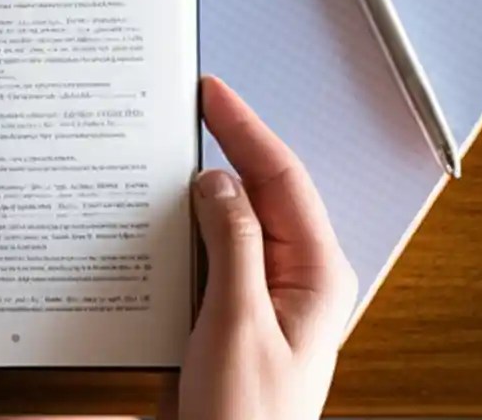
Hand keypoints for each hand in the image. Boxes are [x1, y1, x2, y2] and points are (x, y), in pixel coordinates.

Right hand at [165, 76, 357, 419]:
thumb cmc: (246, 415)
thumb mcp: (237, 321)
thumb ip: (233, 243)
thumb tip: (217, 181)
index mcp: (316, 273)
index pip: (282, 178)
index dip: (245, 129)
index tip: (212, 93)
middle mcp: (298, 276)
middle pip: (263, 190)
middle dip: (228, 144)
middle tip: (189, 106)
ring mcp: (267, 292)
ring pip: (237, 218)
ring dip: (204, 184)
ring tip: (173, 147)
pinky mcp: (237, 308)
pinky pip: (218, 249)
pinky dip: (191, 222)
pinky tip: (165, 211)